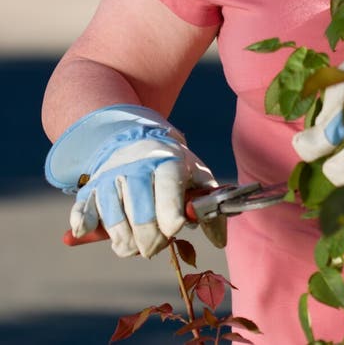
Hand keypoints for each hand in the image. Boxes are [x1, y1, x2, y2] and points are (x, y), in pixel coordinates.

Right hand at [45, 105, 224, 257]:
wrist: (137, 139)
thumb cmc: (172, 165)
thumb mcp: (196, 176)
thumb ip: (210, 208)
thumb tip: (219, 241)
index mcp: (167, 161)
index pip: (168, 193)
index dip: (171, 219)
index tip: (175, 229)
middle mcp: (137, 167)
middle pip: (142, 216)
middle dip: (152, 241)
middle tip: (157, 244)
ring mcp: (111, 176)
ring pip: (115, 222)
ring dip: (126, 243)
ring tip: (136, 244)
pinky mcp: (92, 186)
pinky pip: (83, 210)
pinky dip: (84, 225)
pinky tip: (86, 231)